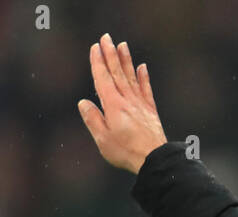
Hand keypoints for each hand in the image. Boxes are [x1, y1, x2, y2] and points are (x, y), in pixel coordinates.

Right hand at [78, 33, 167, 173]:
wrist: (153, 158)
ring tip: (122, 46)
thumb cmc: (125, 151)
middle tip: (107, 38)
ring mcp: (140, 104)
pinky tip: (142, 67)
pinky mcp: (150, 110)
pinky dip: (143, 77)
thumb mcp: (102, 139)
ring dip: (126, 60)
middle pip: (117, 73)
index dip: (98, 62)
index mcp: (113, 105)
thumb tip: (84, 103)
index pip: (103, 79)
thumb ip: (92, 119)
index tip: (95, 48)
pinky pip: (146, 89)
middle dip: (111, 54)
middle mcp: (127, 100)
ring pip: (131, 77)